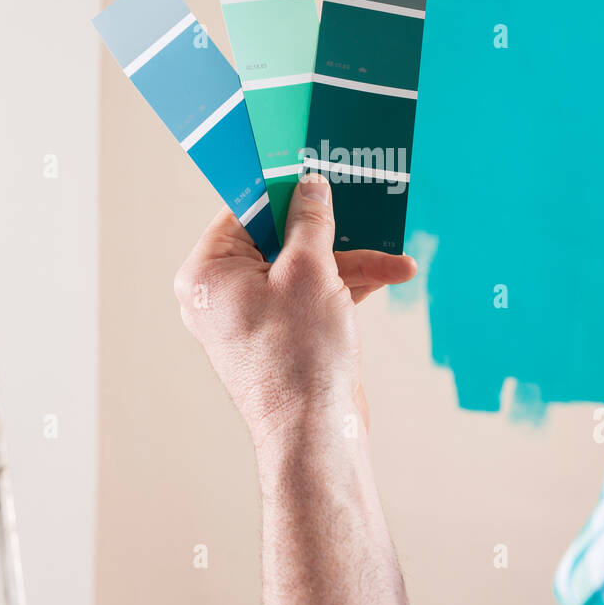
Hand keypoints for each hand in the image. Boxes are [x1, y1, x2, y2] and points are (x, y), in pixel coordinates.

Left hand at [174, 173, 415, 447]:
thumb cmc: (300, 356)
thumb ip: (310, 220)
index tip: (315, 169)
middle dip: (331, 230)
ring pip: (303, 266)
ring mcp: (253, 314)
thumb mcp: (311, 271)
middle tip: (363, 206)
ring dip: (352, 261)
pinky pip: (311, 293)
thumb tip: (309, 185)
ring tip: (395, 261)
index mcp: (208, 272)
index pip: (243, 209)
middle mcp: (222, 292)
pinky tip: (391, 275)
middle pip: (278, 237)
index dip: (283, 189)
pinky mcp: (282, 333)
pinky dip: (347, 285)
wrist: (316, 435)